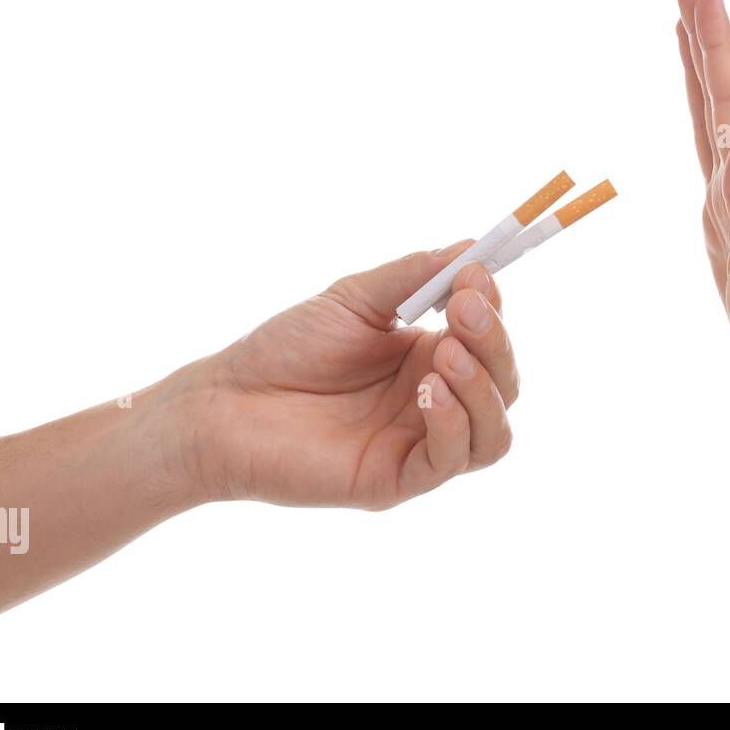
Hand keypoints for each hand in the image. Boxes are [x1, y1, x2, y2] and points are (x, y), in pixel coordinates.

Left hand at [192, 243, 519, 509]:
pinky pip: (451, 460)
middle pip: (503, 384)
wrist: (226, 402)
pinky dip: (454, 423)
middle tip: (465, 308)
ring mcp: (420, 444)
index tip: (477, 275)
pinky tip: (429, 389)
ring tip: (447, 351)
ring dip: (482, 387)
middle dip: (494, 343)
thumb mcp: (355, 299)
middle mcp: (435, 403)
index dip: (495, 309)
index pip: (490, 340)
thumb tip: (472, 249)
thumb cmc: (286, 350)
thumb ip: (414, 276)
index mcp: (430, 358)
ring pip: (493, 431)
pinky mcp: (398, 480)